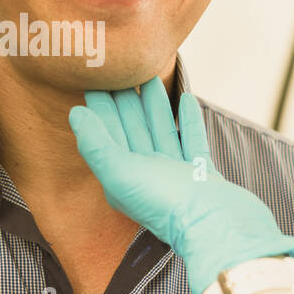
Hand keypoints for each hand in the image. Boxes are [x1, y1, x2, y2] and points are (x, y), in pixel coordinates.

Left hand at [69, 78, 293, 293]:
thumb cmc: (166, 204)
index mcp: (122, 177)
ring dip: (154, 104)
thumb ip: (96, 143)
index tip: (93, 76)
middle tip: (121, 67)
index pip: (106, 133)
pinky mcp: (202, 173)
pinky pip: (191, 139)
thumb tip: (75, 113)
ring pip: (161, 130)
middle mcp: (147, 176)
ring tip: (150, 76)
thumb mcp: (121, 173)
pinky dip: (187, 119)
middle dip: (125, 99)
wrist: (218, 227)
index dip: (99, 105)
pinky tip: (186, 98)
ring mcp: (176, 174)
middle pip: (132, 129)